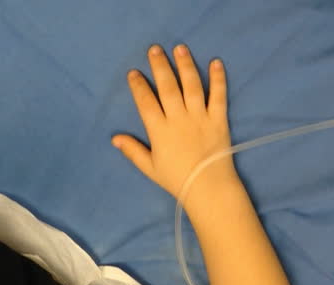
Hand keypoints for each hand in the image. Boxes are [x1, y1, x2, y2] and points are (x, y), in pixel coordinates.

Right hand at [112, 45, 239, 204]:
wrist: (208, 187)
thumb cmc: (176, 179)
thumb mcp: (150, 167)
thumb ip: (133, 150)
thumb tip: (115, 138)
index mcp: (160, 130)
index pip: (146, 102)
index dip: (138, 86)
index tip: (133, 73)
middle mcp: (178, 119)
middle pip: (167, 87)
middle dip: (160, 67)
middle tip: (155, 49)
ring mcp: (200, 117)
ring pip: (191, 86)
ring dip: (185, 65)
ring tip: (180, 48)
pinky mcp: (218, 119)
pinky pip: (218, 95)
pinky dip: (218, 79)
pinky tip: (215, 63)